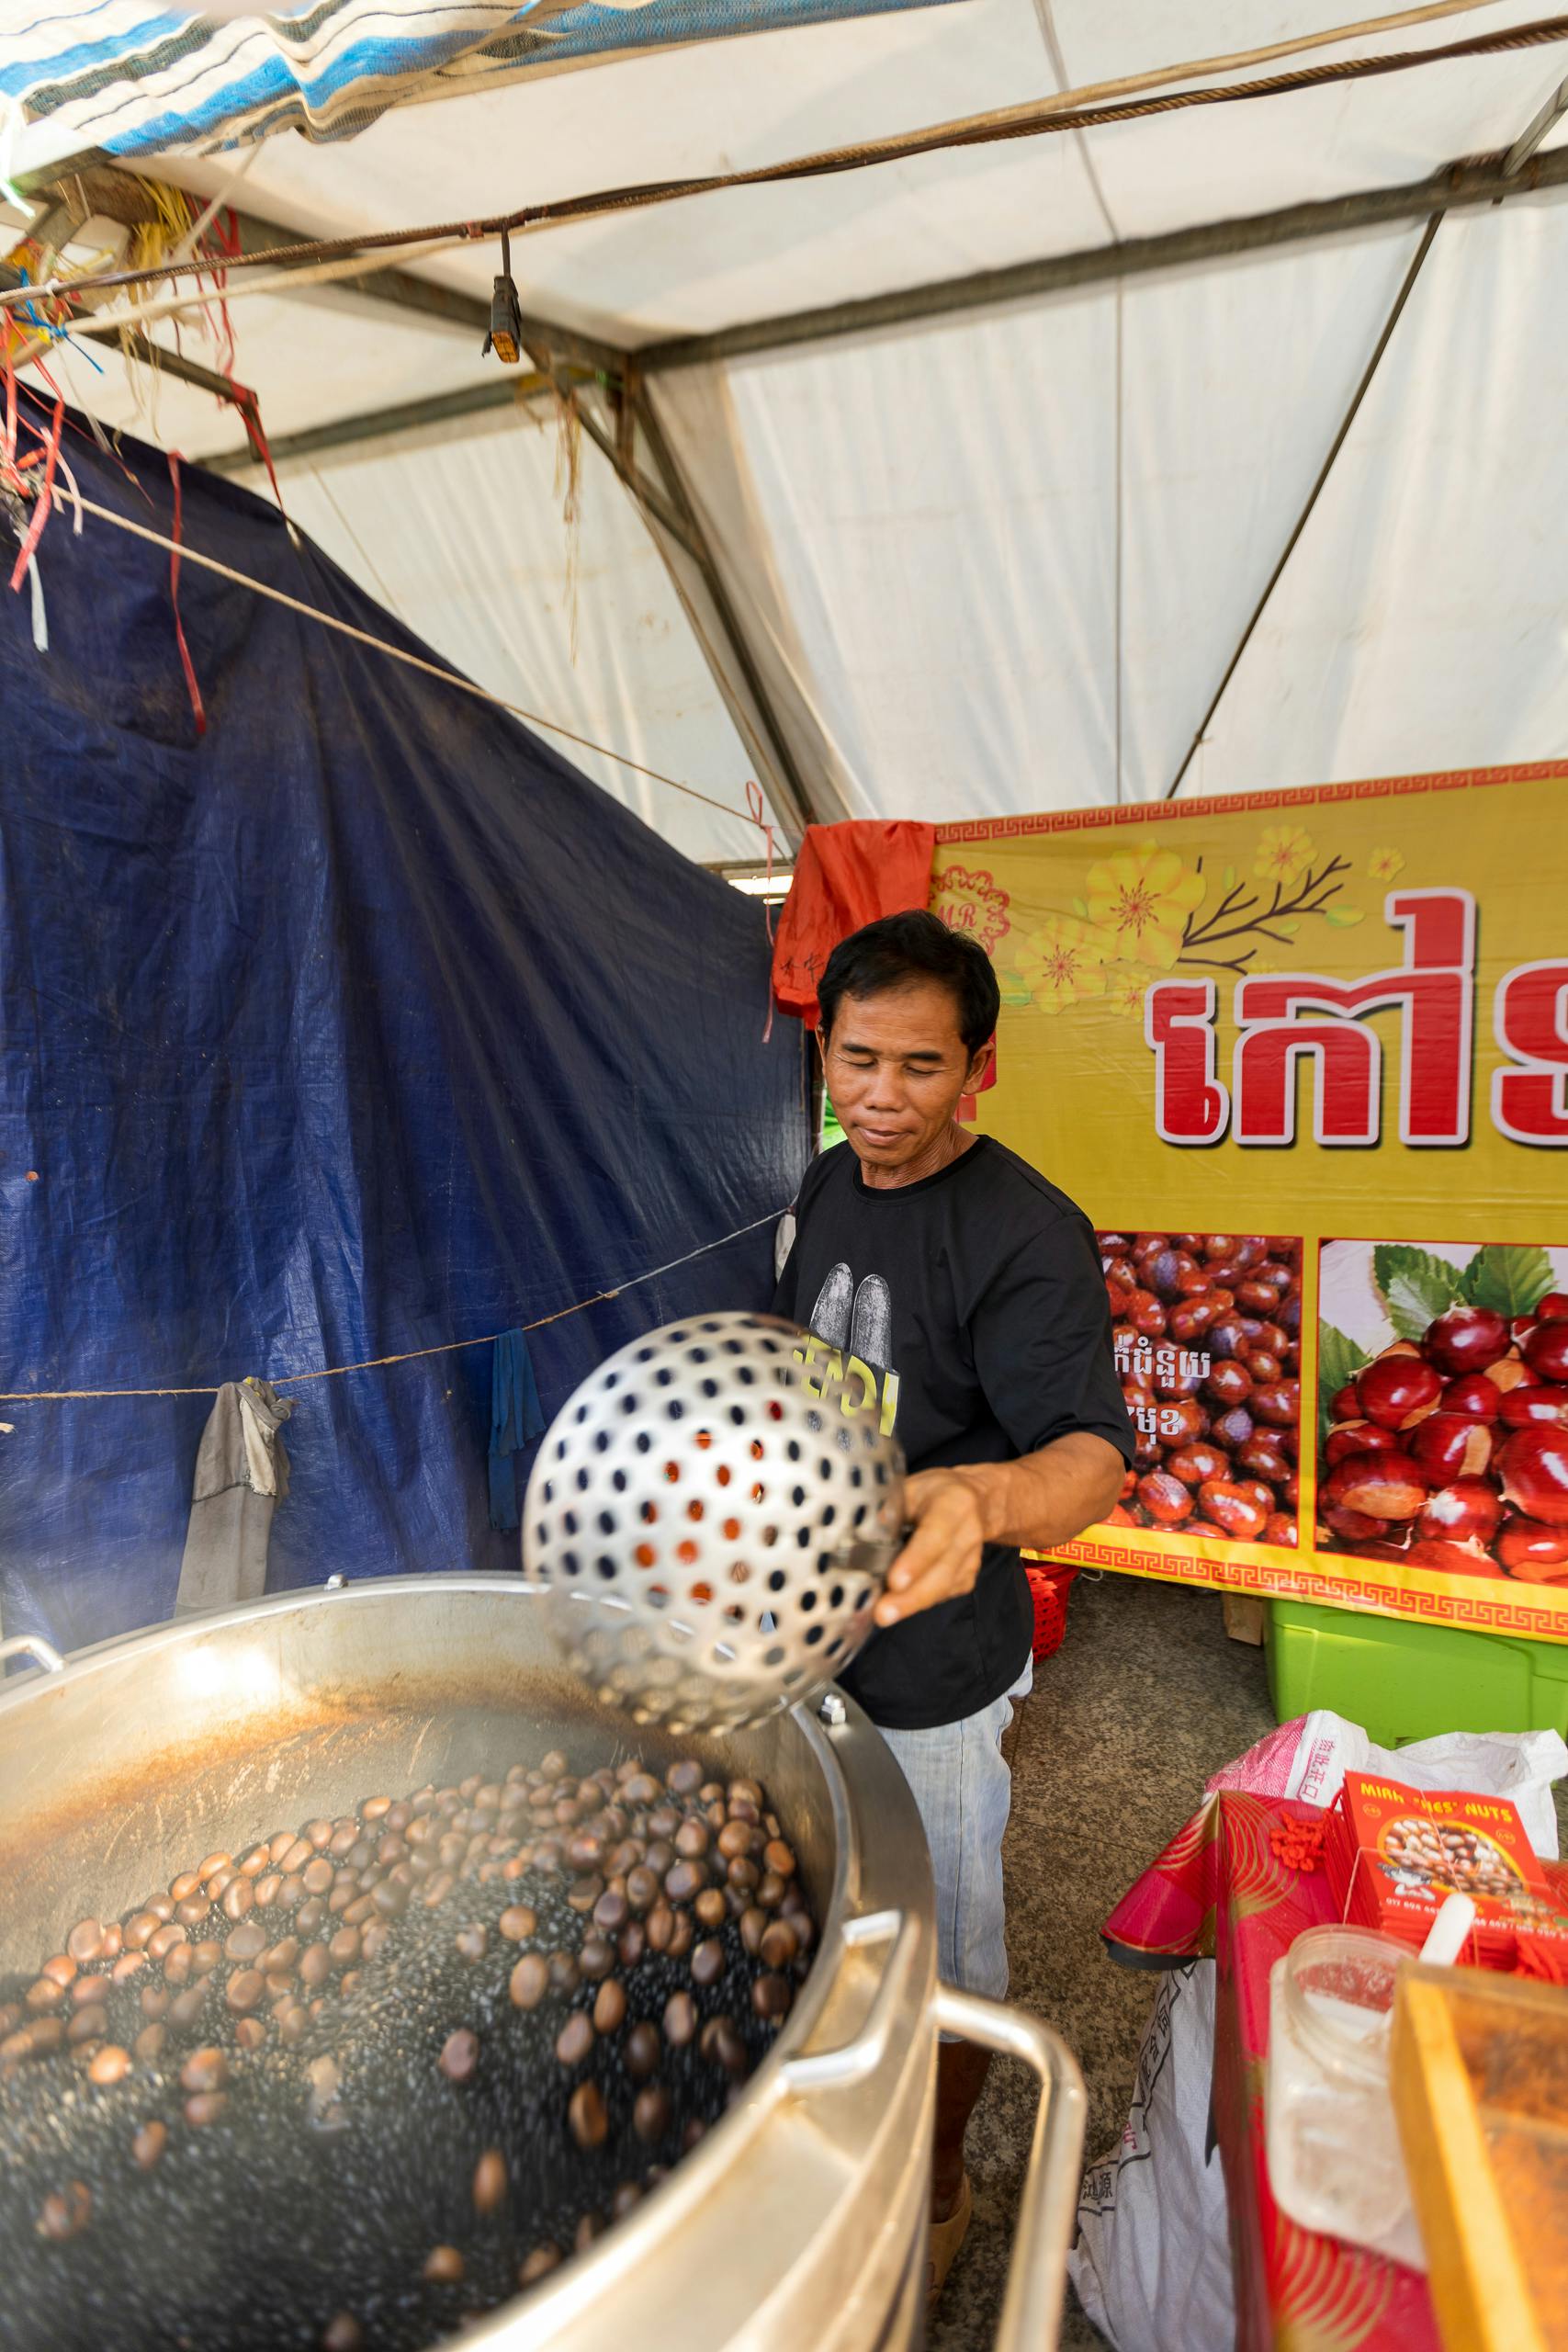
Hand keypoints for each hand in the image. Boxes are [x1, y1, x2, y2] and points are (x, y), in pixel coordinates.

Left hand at [874, 1467, 991, 1626]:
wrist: (977, 1502)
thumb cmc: (937, 1493)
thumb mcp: (912, 1487)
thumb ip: (890, 1508)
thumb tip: (864, 1533)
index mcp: (954, 1505)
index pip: (936, 1536)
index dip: (916, 1560)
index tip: (895, 1581)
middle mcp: (968, 1535)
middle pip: (941, 1573)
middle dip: (910, 1597)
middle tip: (883, 1613)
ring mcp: (971, 1560)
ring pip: (941, 1589)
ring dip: (911, 1605)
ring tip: (882, 1615)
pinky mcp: (966, 1579)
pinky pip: (940, 1596)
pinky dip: (916, 1603)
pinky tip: (895, 1606)